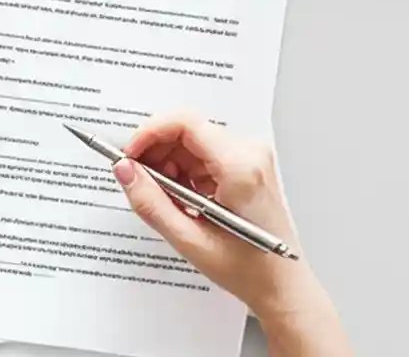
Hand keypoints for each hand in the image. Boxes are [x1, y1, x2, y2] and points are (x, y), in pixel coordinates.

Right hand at [113, 113, 351, 355]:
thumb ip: (151, 202)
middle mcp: (250, 154)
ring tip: (168, 200)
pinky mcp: (246, 164)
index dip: (149, 133)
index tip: (129, 154)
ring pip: (191, 142)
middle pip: (186, 130)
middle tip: (141, 182)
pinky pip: (203, 154)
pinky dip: (184, 172)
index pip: (185, 123)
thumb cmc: (250, 269)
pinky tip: (184, 199)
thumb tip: (125, 171)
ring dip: (169, 165)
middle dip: (156, 153)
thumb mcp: (190, 240)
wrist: (282, 284)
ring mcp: (250, 157)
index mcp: (240, 168)